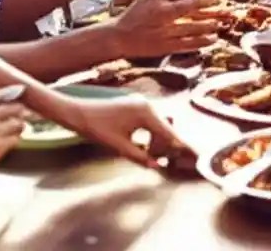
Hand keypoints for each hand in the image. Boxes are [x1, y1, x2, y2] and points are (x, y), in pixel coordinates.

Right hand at [0, 85, 26, 191]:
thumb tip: (7, 100)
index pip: (4, 92)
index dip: (15, 96)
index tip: (20, 100)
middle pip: (17, 106)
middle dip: (20, 113)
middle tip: (20, 118)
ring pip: (19, 123)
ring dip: (18, 128)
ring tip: (9, 133)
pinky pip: (16, 139)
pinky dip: (13, 141)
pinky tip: (3, 145)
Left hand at [47, 92, 195, 169]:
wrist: (77, 113)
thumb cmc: (96, 129)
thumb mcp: (119, 147)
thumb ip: (141, 157)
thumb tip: (157, 166)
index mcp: (146, 113)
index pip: (168, 133)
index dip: (179, 147)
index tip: (193, 156)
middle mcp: (147, 106)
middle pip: (165, 130)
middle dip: (165, 147)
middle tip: (162, 163)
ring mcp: (141, 105)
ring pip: (158, 126)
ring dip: (157, 142)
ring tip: (151, 157)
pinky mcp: (134, 107)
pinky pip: (149, 122)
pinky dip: (150, 135)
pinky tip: (144, 146)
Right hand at [107, 0, 225, 57]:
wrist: (120, 36)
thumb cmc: (137, 12)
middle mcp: (161, 12)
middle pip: (192, 6)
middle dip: (211, 3)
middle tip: (224, 2)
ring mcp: (164, 30)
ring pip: (193, 26)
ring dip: (210, 23)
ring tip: (220, 22)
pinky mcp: (165, 46)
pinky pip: (189, 44)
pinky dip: (203, 41)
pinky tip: (212, 38)